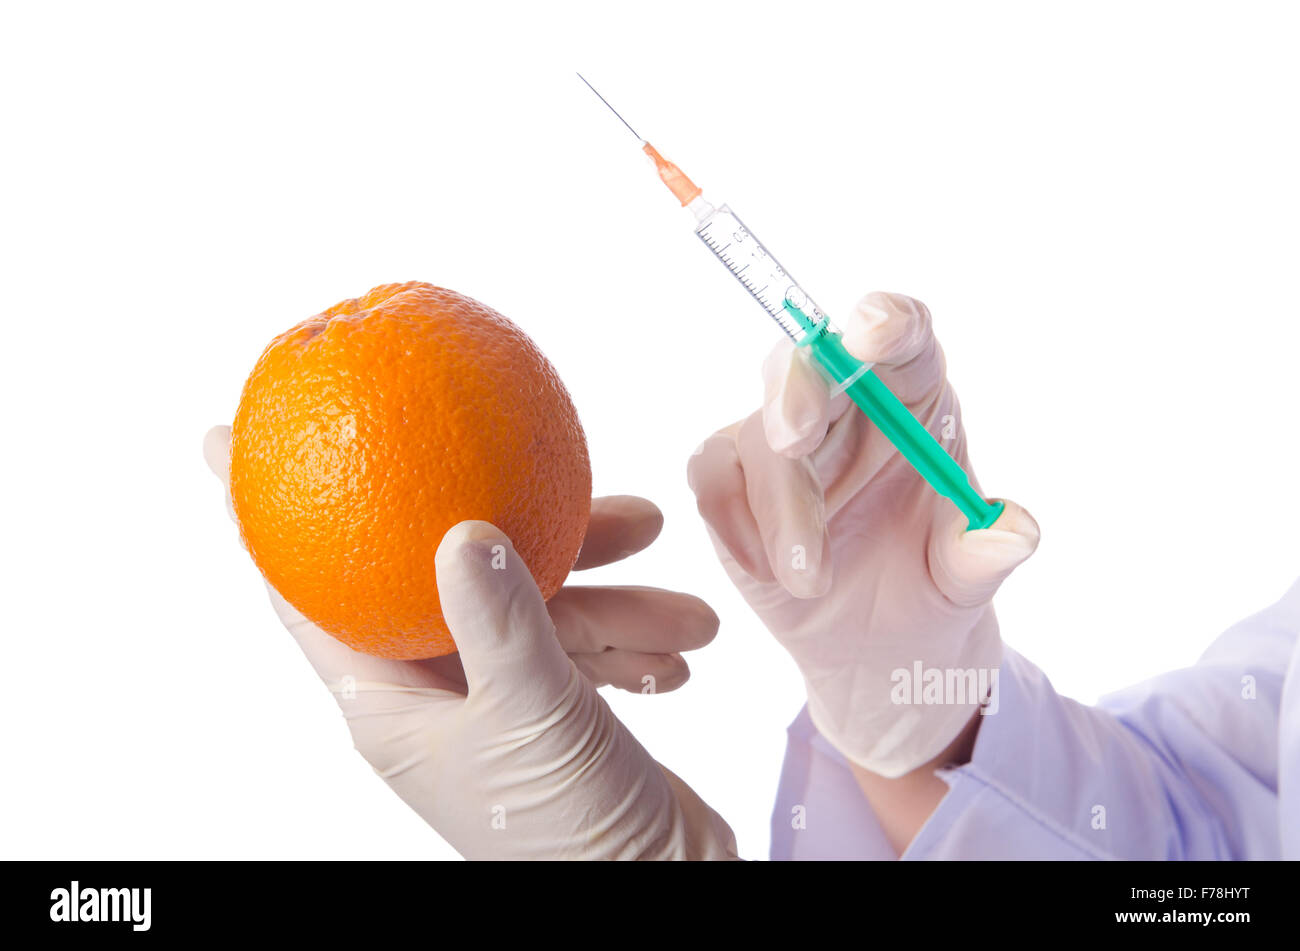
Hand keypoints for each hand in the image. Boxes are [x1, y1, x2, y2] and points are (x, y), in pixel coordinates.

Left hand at [205, 425, 735, 858]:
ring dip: (615, 606)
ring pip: (537, 608)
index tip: (222, 442)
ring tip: (685, 614)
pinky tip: (677, 653)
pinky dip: (629, 646)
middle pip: (448, 576)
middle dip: (525, 534)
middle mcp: (433, 695)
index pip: (305, 593)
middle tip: (535, 455)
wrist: (659, 894)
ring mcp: (494, 699)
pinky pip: (584, 649)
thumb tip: (463, 530)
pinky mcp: (554, 709)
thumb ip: (500, 620)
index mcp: (389, 705)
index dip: (262, 517)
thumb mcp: (530, 717)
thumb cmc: (567, 836)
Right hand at [687, 292, 1038, 777]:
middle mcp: (847, 403)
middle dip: (797, 391)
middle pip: (810, 360)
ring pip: (759, 434)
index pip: (903, 335)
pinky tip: (764, 569)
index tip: (874, 329)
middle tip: (795, 440)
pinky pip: (713, 475)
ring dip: (780, 505)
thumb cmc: (929, 586)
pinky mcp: (736, 477)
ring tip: (811, 579)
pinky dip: (732, 521)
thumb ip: (985, 551)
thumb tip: (1015, 531)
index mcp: (914, 396)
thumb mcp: (967, 577)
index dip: (887, 322)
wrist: (878, 645)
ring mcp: (785, 437)